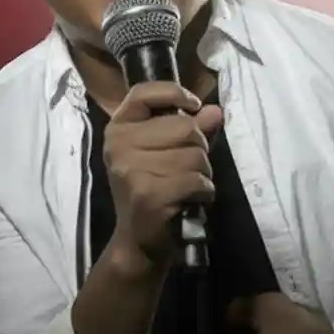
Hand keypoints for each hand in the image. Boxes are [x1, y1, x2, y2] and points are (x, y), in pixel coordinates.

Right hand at [102, 81, 223, 267]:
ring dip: (203, 173)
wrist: (138, 241)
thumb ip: (191, 130)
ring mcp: (131, 169)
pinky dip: (204, 191)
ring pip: (196, 155)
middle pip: (185, 126)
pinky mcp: (148, 194)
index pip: (143, 92)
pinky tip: (192, 200)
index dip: (174, 92)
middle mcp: (119, 145)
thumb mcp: (168, 154)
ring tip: (188, 186)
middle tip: (188, 168)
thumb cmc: (155, 190)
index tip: (193, 105)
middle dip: (200, 147)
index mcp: (118, 129)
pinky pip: (196, 179)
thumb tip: (215, 111)